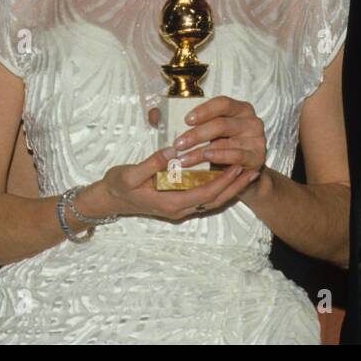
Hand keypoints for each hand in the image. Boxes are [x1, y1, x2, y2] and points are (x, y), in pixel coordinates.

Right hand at [96, 146, 253, 220]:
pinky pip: (204, 196)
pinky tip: (227, 174)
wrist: (108, 199)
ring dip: (230, 187)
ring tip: (247, 171)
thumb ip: (152, 164)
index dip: (222, 181)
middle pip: (214, 200)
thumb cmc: (118, 185)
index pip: (203, 193)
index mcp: (170, 203)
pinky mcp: (178, 202)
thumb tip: (172, 151)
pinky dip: (218, 186)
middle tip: (252, 169)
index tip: (236, 166)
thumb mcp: (131, 174)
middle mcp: (179, 209)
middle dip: (234, 186)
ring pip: (211, 200)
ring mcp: (179, 208)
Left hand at [148, 95, 266, 180]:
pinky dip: (219, 158)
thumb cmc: (219, 146)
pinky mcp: (257, 158)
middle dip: (197, 134)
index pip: (222, 103)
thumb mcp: (203, 131)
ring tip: (183, 159)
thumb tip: (154, 114)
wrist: (241, 173)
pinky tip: (205, 161)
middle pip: (222, 124)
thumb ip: (179, 121)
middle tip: (177, 144)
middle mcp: (251, 121)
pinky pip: (236, 157)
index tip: (185, 120)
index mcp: (239, 108)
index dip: (204, 110)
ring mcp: (257, 140)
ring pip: (225, 143)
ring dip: (201, 152)